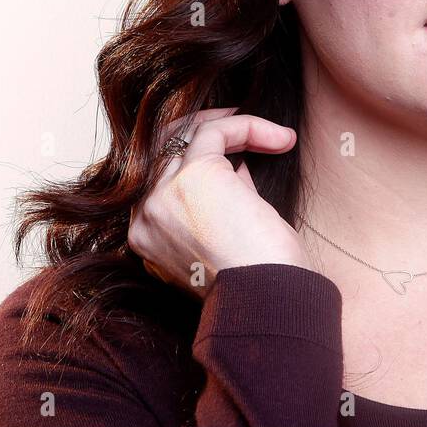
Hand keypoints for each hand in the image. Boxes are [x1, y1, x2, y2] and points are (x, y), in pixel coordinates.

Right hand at [127, 107, 312, 299]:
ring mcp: (161, 195)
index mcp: (148, 237)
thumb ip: (218, 203)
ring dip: (232, 126)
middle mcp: (144, 216)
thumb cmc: (259, 280)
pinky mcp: (191, 177)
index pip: (161, 177)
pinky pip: (215, 132)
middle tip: (244, 127)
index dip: (200, 160)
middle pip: (164, 149)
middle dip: (206, 131)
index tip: (241, 159)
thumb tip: (236, 167)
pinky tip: (282, 139)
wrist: (267, 300)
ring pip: (186, 134)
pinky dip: (250, 127)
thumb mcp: (227, 237)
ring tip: (272, 134)